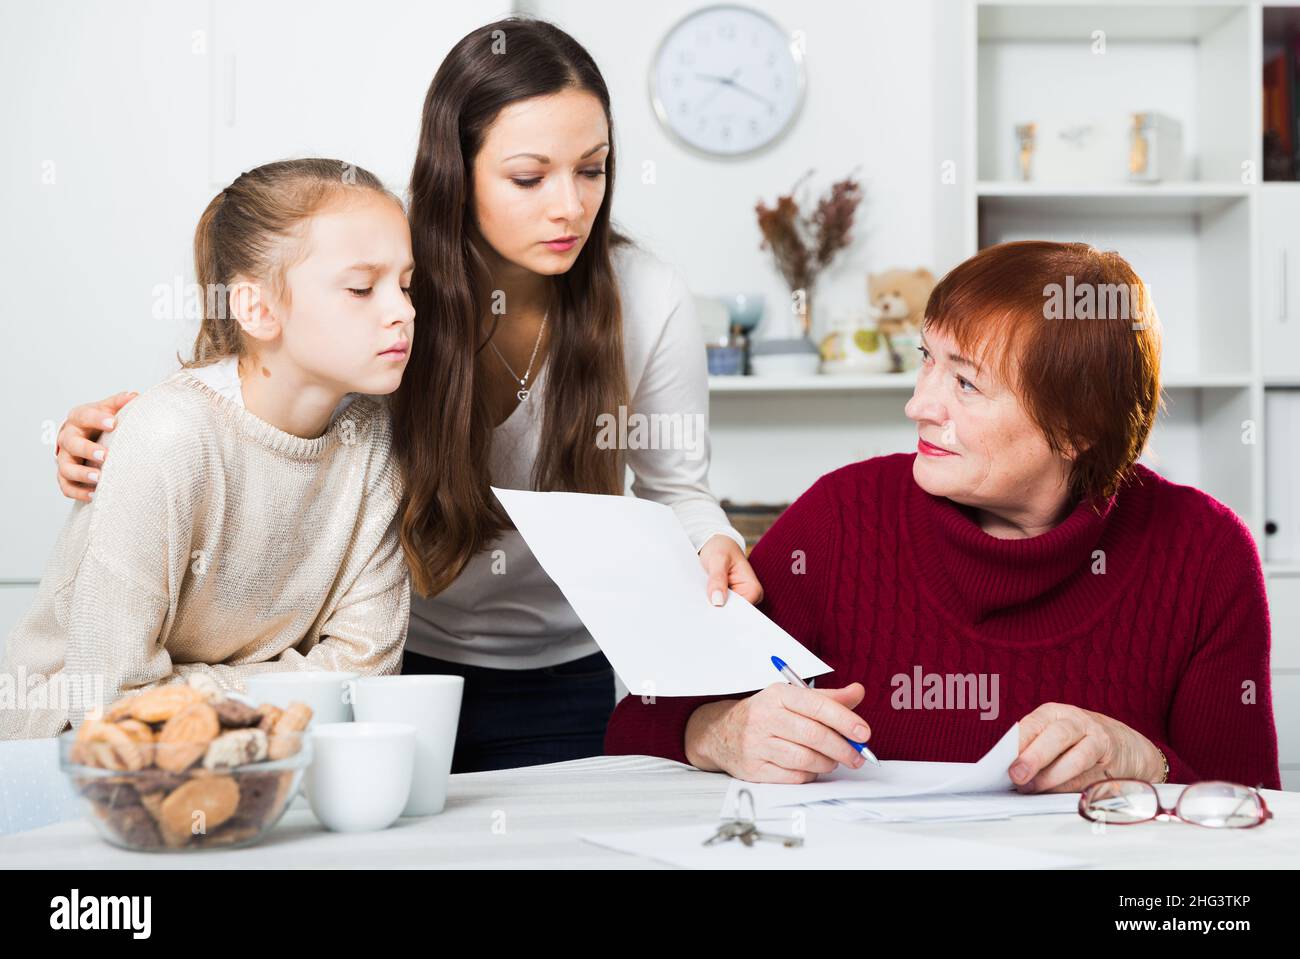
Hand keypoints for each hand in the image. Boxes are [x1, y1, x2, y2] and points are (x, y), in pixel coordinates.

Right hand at [55, 391, 136, 500]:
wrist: (87, 437)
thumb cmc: (101, 423)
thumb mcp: (109, 409)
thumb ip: (120, 402)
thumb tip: (134, 396)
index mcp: (78, 418)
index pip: (84, 416)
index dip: (97, 419)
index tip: (113, 422)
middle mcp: (67, 438)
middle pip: (71, 443)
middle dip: (87, 450)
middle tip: (105, 456)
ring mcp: (64, 458)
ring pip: (66, 467)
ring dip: (81, 474)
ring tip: (99, 479)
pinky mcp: (65, 476)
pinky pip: (66, 486)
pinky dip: (78, 492)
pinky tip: (93, 495)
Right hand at [685, 682, 869, 782]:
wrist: (720, 732)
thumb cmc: (764, 714)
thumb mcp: (792, 698)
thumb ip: (827, 698)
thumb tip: (858, 692)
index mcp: (778, 695)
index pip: (817, 706)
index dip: (845, 720)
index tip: (864, 733)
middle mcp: (765, 717)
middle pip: (814, 736)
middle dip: (843, 748)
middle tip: (858, 756)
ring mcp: (757, 744)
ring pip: (805, 759)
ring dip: (827, 763)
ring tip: (833, 760)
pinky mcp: (754, 769)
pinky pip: (793, 777)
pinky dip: (810, 775)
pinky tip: (812, 768)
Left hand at [698, 533, 762, 606]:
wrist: (716, 544)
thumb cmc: (721, 548)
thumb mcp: (718, 559)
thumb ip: (718, 579)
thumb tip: (717, 602)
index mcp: (753, 589)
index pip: (741, 611)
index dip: (725, 612)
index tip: (709, 612)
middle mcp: (749, 597)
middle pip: (732, 613)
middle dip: (717, 611)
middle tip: (699, 611)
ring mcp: (738, 598)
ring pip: (724, 610)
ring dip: (712, 607)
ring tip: (697, 604)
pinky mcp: (728, 598)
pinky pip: (718, 605)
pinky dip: (709, 603)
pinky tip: (699, 601)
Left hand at [1011, 702, 1161, 793]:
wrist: (1124, 746)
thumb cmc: (1076, 741)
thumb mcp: (1051, 736)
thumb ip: (1031, 750)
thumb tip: (1010, 773)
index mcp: (1054, 713)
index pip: (1034, 724)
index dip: (1019, 743)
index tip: (1004, 760)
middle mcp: (1078, 722)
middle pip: (1057, 736)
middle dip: (1035, 757)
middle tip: (1017, 775)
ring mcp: (1098, 740)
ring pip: (1078, 757)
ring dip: (1053, 776)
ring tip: (1034, 788)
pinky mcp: (1113, 762)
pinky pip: (1092, 776)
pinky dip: (1075, 787)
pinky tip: (1059, 794)